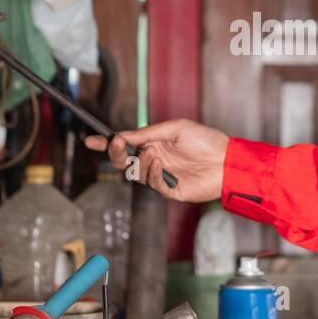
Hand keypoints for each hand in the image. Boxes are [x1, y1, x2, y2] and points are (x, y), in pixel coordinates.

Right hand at [83, 119, 229, 202]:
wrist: (226, 161)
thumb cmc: (206, 140)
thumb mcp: (175, 128)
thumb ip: (147, 133)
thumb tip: (123, 135)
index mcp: (154, 143)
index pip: (126, 145)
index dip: (107, 144)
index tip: (90, 140)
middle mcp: (155, 159)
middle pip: (124, 161)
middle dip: (116, 154)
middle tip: (118, 146)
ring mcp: (162, 175)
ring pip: (136, 173)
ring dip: (140, 162)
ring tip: (154, 152)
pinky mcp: (170, 189)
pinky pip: (153, 183)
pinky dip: (152, 172)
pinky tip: (161, 163)